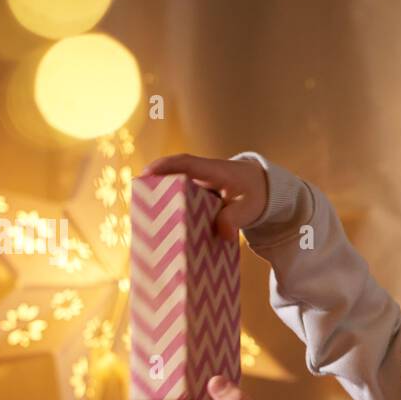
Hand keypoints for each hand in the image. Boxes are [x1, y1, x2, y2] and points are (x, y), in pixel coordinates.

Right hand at [141, 154, 268, 237]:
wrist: (264, 188)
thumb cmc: (256, 193)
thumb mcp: (250, 208)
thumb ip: (235, 219)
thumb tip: (222, 235)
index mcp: (214, 170)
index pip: (186, 163)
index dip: (166, 167)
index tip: (147, 173)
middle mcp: (202, 174)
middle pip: (172, 174)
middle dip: (153, 183)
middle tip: (137, 198)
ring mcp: (198, 183)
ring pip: (174, 186)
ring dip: (159, 197)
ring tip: (142, 215)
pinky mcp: (197, 194)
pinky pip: (181, 197)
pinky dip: (171, 208)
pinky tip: (162, 227)